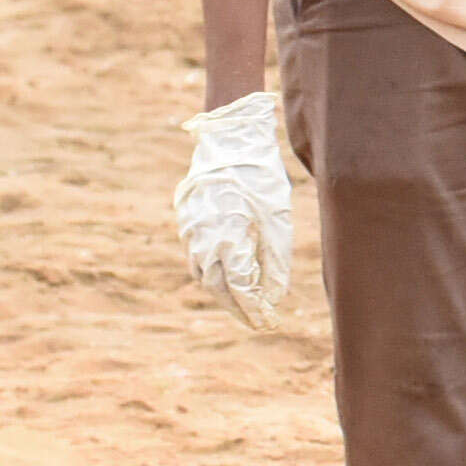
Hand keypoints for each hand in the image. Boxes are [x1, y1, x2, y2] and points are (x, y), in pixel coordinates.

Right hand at [177, 89, 293, 329]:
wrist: (229, 141)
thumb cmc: (260, 178)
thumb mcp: (277, 219)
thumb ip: (275, 260)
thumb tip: (274, 296)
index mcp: (227, 241)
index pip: (239, 289)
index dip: (253, 310)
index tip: (267, 323)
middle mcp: (203, 241)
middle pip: (217, 288)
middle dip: (236, 307)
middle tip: (256, 320)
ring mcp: (191, 232)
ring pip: (203, 274)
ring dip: (222, 292)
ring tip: (244, 303)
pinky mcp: (188, 222)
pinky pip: (197, 257)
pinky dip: (212, 272)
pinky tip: (228, 274)